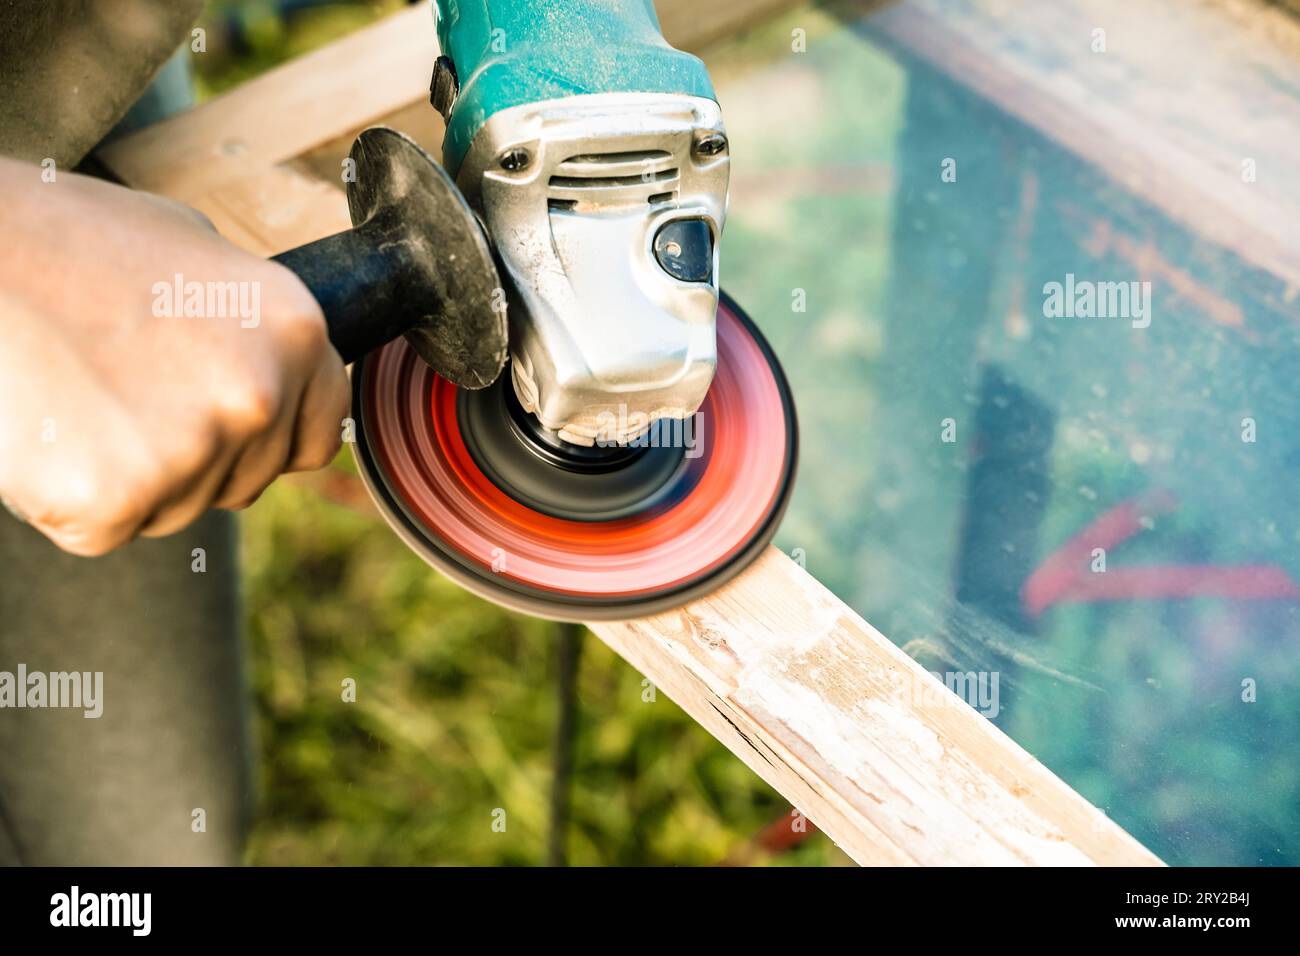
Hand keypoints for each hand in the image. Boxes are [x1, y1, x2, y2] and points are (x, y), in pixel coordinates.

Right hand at [0, 157, 349, 555]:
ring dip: (134, 476)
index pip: (316, 437)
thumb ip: (253, 328)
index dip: (267, 438)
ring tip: (79, 395)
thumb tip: (279, 370)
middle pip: (246, 481)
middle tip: (120, 390)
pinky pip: (107, 529)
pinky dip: (73, 499)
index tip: (218, 420)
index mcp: (294, 333)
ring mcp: (193, 451)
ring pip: (177, 508)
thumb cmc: (71, 241)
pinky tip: (48, 430)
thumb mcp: (200, 255)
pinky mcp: (116, 499)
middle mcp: (259, 397)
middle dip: (194, 456)